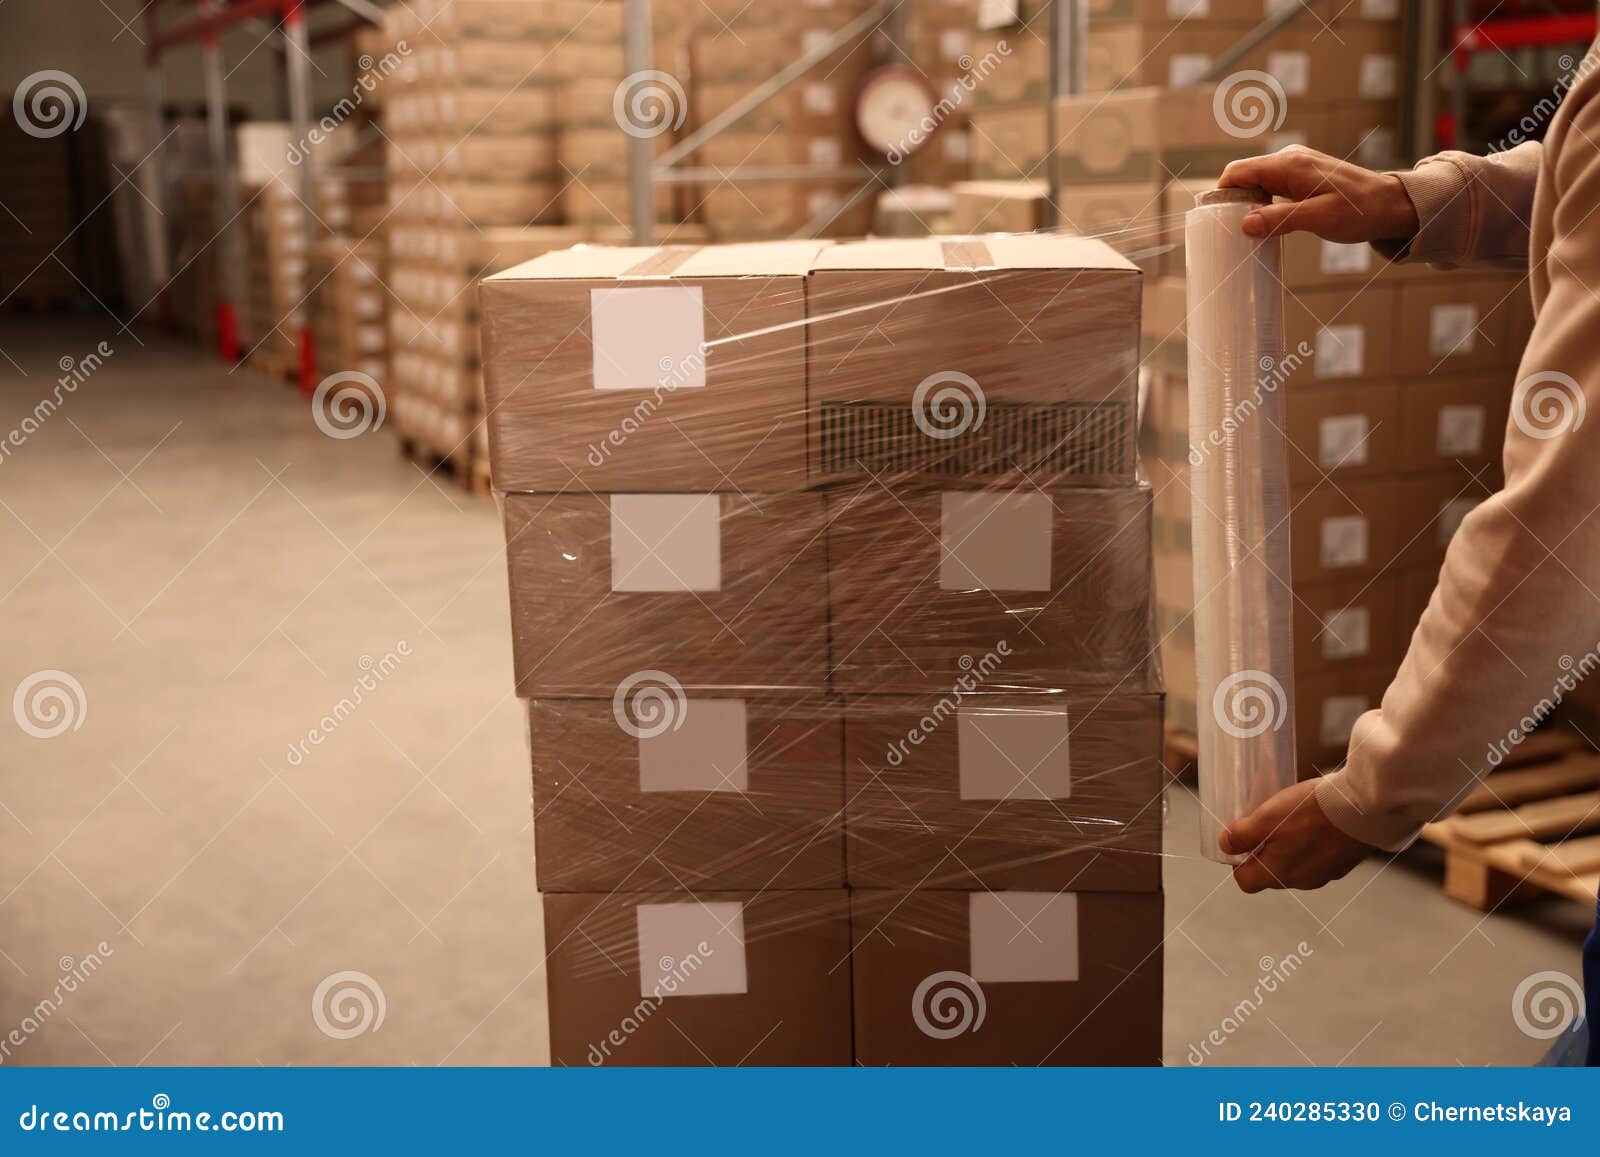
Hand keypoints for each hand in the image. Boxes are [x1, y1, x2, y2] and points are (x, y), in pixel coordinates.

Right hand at [1218, 145, 1419, 243]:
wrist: (1391, 204)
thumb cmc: (1360, 211)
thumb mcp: (1320, 219)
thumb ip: (1282, 220)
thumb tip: (1245, 223)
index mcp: (1290, 165)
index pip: (1238, 172)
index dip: (1221, 194)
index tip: (1215, 220)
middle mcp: (1290, 159)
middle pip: (1244, 175)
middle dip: (1232, 201)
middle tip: (1230, 231)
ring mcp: (1296, 165)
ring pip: (1257, 180)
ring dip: (1248, 203)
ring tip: (1248, 230)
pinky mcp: (1302, 175)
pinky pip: (1271, 185)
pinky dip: (1262, 201)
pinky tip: (1268, 221)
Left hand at [1220, 779, 1373, 892]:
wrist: (1364, 808)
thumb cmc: (1311, 812)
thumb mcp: (1266, 818)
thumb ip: (1241, 835)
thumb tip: (1225, 846)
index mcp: (1278, 875)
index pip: (1246, 882)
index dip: (1237, 862)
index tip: (1240, 840)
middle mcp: (1301, 881)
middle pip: (1270, 874)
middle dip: (1263, 852)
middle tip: (1265, 824)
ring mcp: (1325, 874)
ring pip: (1295, 865)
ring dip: (1288, 846)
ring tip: (1291, 819)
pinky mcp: (1343, 863)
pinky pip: (1318, 857)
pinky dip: (1312, 843)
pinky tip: (1315, 820)